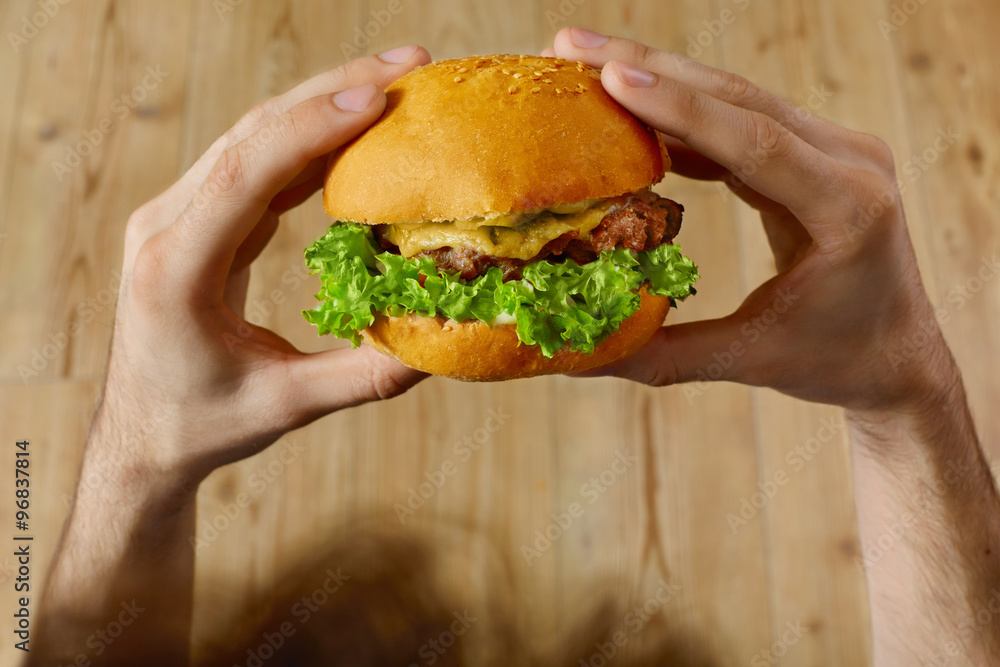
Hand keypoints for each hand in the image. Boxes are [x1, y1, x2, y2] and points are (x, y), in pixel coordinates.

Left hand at [104, 46, 430, 482]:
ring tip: (394, 82)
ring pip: (256, 137)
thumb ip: (364, 376)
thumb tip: (443, 343)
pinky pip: (258, 163)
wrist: (143, 433)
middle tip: (409, 63)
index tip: (379, 99)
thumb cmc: (203, 423)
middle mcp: (167, 225)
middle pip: (253, 133)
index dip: (313, 128)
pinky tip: (357, 127)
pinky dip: (310, 140)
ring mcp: (179, 215)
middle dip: (332, 91)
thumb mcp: (286, 407)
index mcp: (176, 266)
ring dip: (324, 103)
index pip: (247, 173)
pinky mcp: (200, 218)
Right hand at [547, 28, 952, 411]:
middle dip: (652, 68)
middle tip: (573, 47)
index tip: (612, 76)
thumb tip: (575, 357)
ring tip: (588, 66)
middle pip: (740, 100)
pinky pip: (741, 124)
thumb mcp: (748, 360)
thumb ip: (662, 355)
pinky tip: (632, 109)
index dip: (679, 108)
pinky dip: (684, 116)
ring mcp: (836, 151)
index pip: (754, 141)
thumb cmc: (834, 360)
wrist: (898, 355)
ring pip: (737, 101)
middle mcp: (850, 162)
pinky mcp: (815, 154)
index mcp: (848, 208)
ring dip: (662, 80)